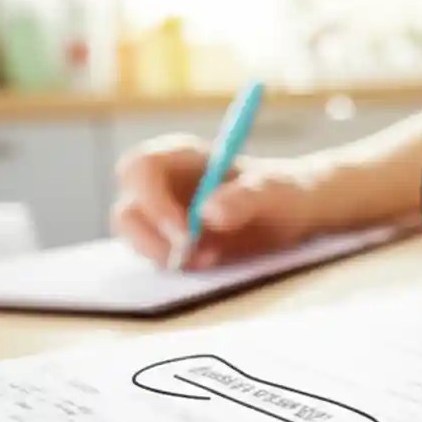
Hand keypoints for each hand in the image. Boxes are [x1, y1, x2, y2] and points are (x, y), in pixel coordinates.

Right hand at [111, 134, 323, 269]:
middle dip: (150, 237)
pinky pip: (153, 256)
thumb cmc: (283, 191)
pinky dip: (175, 265)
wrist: (295, 214)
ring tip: (209, 259)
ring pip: (133, 237)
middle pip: (126, 208)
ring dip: (162, 255)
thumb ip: (246, 196)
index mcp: (181, 156)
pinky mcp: (168, 241)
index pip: (141, 168)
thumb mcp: (275, 190)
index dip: (151, 199)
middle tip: (188, 255)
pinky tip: (209, 262)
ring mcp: (161, 214)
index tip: (185, 230)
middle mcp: (163, 183)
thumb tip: (209, 213)